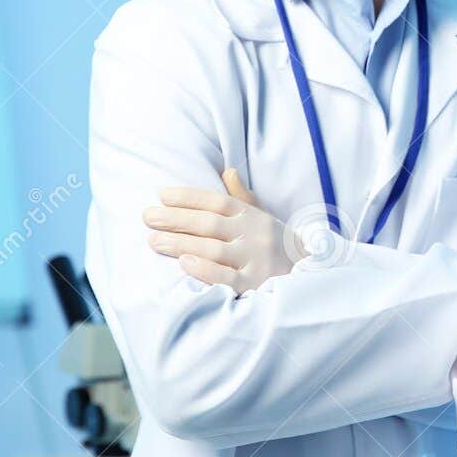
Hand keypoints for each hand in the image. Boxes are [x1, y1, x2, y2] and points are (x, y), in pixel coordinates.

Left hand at [143, 168, 305, 292]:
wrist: (307, 275)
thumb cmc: (275, 244)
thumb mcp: (262, 217)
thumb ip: (242, 196)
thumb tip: (227, 171)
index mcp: (252, 215)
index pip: (216, 201)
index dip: (189, 197)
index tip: (162, 195)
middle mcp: (255, 234)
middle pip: (210, 223)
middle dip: (176, 219)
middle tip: (148, 217)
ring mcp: (255, 259)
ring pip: (213, 248)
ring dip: (181, 243)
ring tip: (154, 241)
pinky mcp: (255, 284)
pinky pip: (227, 277)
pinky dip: (205, 270)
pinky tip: (183, 263)